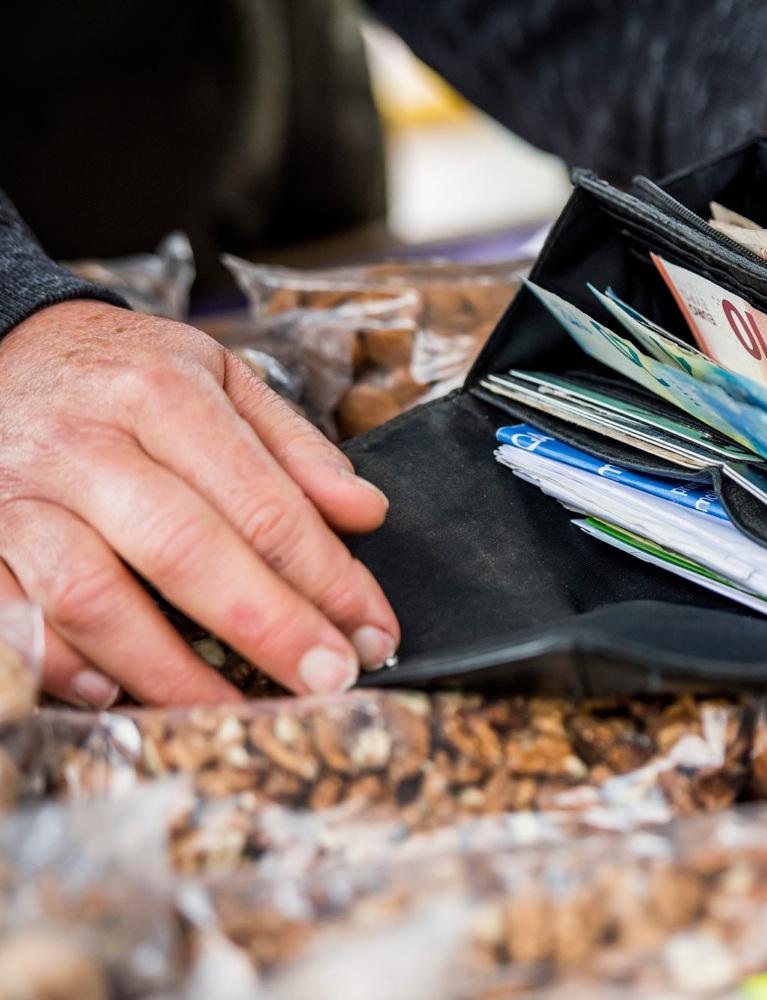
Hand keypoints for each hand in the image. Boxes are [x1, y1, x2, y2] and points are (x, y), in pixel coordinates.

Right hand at [0, 300, 399, 705]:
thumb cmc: (123, 374)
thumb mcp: (216, 377)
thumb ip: (293, 447)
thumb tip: (365, 512)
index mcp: (161, 396)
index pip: (263, 504)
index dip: (329, 578)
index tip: (373, 630)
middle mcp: (84, 445)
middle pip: (186, 551)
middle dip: (270, 628)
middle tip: (329, 680)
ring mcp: (16, 497)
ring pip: (93, 599)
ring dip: (170, 671)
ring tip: (235, 711)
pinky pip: (14, 618)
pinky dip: (63, 666)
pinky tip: (116, 693)